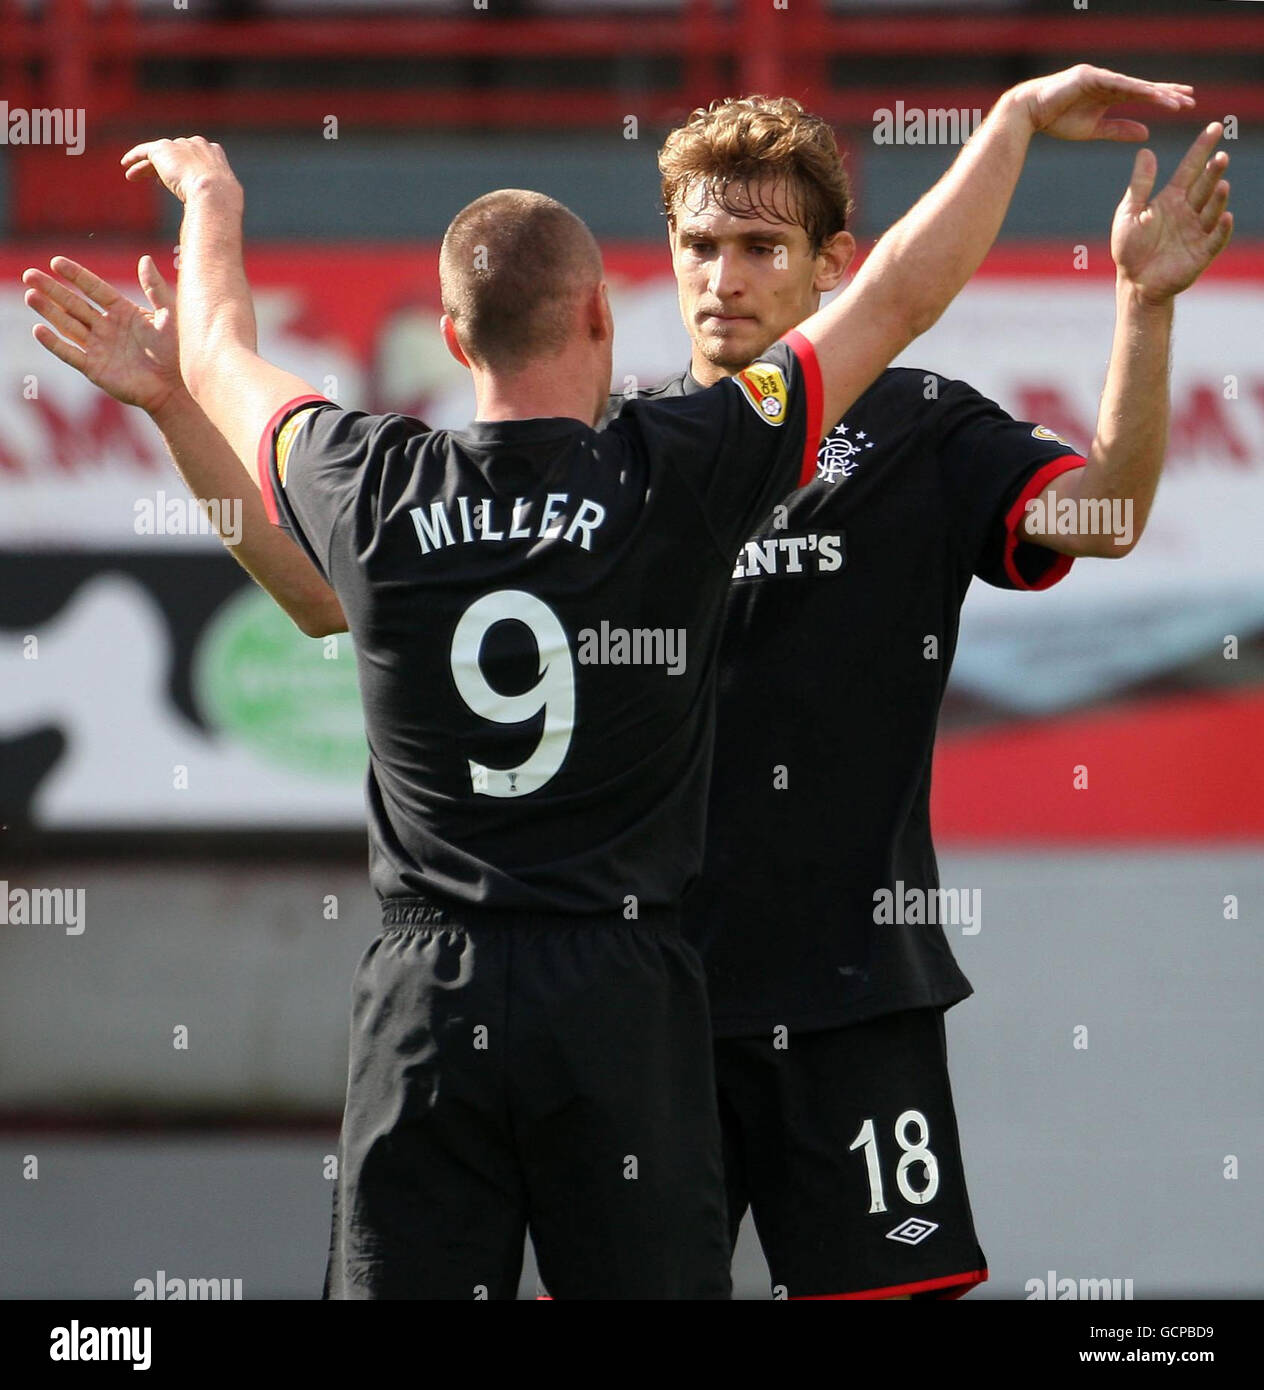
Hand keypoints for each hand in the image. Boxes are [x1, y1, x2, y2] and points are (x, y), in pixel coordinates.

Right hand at [23, 255, 183, 414]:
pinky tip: (39, 329)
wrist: (177, 388)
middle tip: (30, 274)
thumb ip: (155, 288)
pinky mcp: (95, 369)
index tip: (57, 262)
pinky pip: (71, 354)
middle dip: (52, 290)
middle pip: (74, 304)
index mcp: (124, 312)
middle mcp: (107, 328)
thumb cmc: (178, 353)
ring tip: (30, 295)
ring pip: (68, 325)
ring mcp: (100, 348)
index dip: (76, 276)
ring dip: (48, 311)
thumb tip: (144, 259)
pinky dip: (54, 343)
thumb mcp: (169, 315)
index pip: (94, 289)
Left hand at [120, 135, 240, 205]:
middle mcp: (196, 145)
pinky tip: (126, 165)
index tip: (175, 182)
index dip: (182, 169)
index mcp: (214, 153)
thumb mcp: (223, 198)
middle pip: (175, 154)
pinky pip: (144, 150)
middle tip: (154, 181)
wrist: (215, 192)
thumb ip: (214, 199)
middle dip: (164, 167)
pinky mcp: (163, 149)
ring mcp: (179, 145)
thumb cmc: (224, 202)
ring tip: (133, 176)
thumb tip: (211, 217)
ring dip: (146, 166)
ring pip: (159, 154)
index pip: (192, 157)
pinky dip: (134, 156)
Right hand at [1010, 64, 1194, 142]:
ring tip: (1177, 101)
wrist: (1028, 113)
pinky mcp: (1091, 76)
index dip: (1161, 98)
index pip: (1141, 94)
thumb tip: (1147, 133)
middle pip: (1144, 86)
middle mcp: (1108, 82)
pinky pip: (1118, 84)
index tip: (1183, 103)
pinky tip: (1152, 94)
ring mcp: (1101, 76)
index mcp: (1109, 94)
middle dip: (1167, 92)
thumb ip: (1119, 130)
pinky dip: (1135, 89)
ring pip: (1135, 85)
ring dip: (1156, 93)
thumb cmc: (1056, 121)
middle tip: (1191, 99)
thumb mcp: (1093, 130)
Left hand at [1112, 124, 1232, 303]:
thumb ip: (1140, 185)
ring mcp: (1197, 231)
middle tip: (1220, 157)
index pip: (1190, 168)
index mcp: (1172, 198)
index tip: (1214, 127)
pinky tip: (1225, 216)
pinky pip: (1215, 239)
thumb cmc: (1130, 248)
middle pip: (1204, 186)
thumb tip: (1145, 151)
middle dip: (1213, 172)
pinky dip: (1221, 229)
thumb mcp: (1129, 213)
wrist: (1134, 282)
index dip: (1202, 148)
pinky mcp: (1201, 253)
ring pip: (1211, 210)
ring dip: (1218, 198)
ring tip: (1222, 184)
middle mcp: (1189, 211)